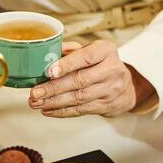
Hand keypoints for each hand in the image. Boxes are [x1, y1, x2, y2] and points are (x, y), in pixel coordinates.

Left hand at [28, 38, 155, 117]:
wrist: (127, 86)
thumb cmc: (102, 64)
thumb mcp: (92, 50)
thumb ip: (71, 50)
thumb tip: (47, 55)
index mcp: (106, 50)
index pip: (85, 57)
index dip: (66, 64)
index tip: (49, 72)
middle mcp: (112, 69)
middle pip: (79, 80)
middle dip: (54, 88)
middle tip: (35, 92)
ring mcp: (111, 89)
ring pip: (79, 97)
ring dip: (54, 102)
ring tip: (36, 103)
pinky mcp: (107, 105)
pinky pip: (81, 110)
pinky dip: (62, 111)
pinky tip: (48, 110)